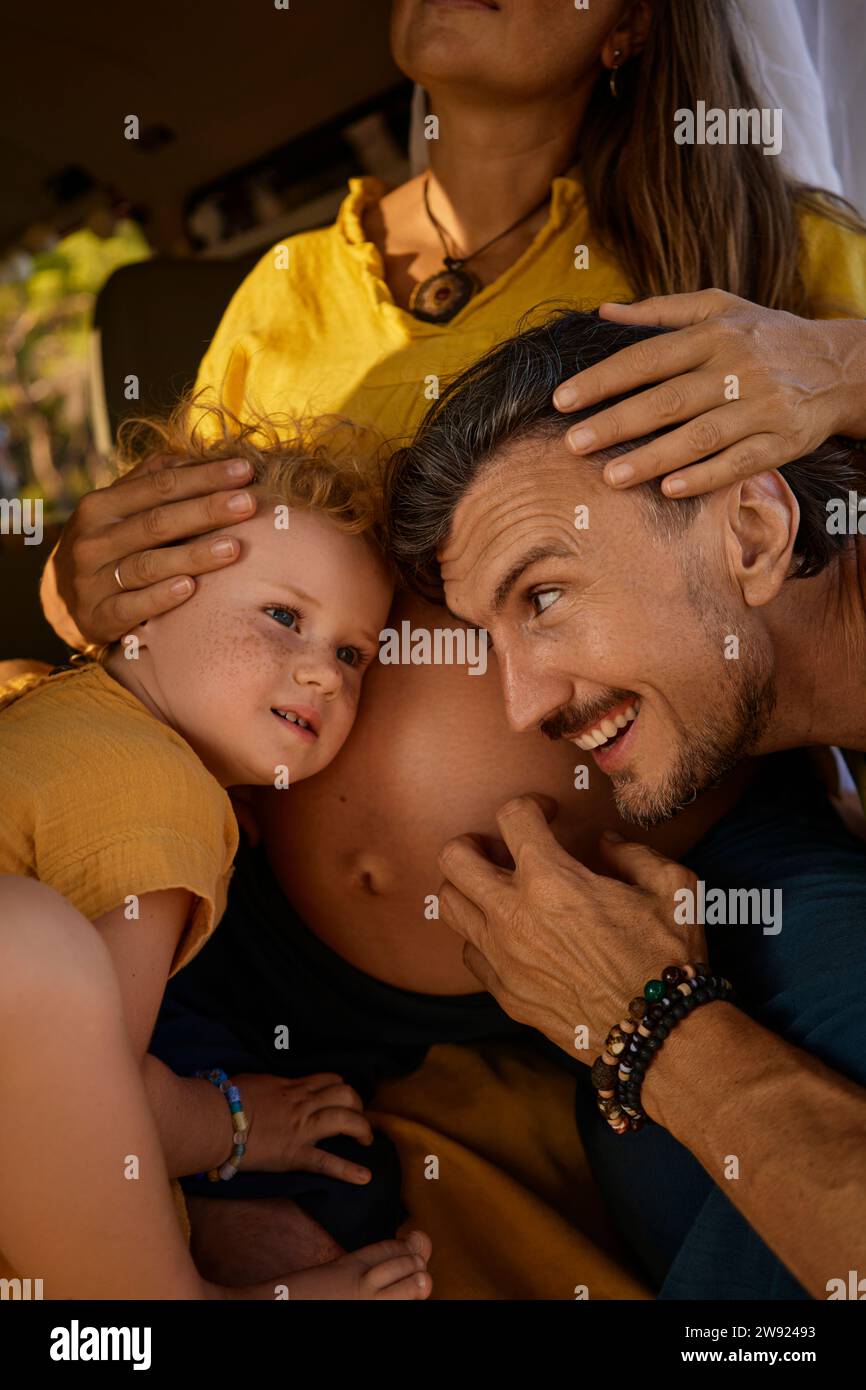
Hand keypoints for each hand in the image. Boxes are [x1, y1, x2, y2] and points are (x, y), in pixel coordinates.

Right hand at [51, 453, 257, 643]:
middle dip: (206, 511)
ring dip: (193, 556)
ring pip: (148, 565)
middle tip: (248, 504)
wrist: (61, 599)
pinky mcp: (98, 617)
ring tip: (234, 548)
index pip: (159, 486)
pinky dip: (161, 597)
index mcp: (100, 506)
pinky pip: (132, 606)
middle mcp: (93, 540)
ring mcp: (93, 580)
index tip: (244, 470)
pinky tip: (190, 588)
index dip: (203, 477)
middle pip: (157, 522)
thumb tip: (201, 454)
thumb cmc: (107, 543)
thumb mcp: (118, 509)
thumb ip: (153, 480)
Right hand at [238, 1072, 373, 1182]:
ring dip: (362, 1129)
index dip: (341, 1087)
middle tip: (357, 1118)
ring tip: (366, 1140)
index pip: (327, 1079)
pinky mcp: (295, 1154)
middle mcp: (302, 1104)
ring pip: (345, 1119)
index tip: (343, 1097)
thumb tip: (273, 1086)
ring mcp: (301, 1129)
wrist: (214, 1120)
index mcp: (292, 1087)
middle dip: (358, 1104)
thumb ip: (271, 1084)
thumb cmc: (225, 1099)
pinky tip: (364, 1177)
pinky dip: (347, 1170)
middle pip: (345, 1094)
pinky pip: (326, 1162)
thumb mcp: (254, 1081)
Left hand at [437, 795, 706, 1057]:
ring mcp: (502, 958)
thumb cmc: (668, 958)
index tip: (547, 813)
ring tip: (498, 890)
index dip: (530, 803)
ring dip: (468, 889)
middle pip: (454, 858)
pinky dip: (482, 937)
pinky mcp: (504, 994)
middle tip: (502, 849)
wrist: (661, 1035)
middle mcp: (514, 915)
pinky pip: (470, 953)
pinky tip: (512, 936)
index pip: (511, 817)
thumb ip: (633, 854)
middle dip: (474, 842)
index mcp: (552, 881)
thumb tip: (606, 844)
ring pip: (448, 905)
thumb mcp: (673, 888)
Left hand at [553, 291, 865, 496]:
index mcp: (714, 334)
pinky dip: (704, 477)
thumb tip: (603, 312)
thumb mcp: (721, 307)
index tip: (562, 400)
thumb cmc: (766, 335)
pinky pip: (739, 462)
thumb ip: (660, 311)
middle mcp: (737, 368)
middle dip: (616, 423)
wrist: (842, 364)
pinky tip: (669, 489)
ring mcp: (761, 406)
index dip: (603, 380)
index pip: (647, 358)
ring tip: (609, 476)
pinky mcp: (782, 440)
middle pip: (667, 400)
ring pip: (700, 436)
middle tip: (572, 444)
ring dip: (653, 458)